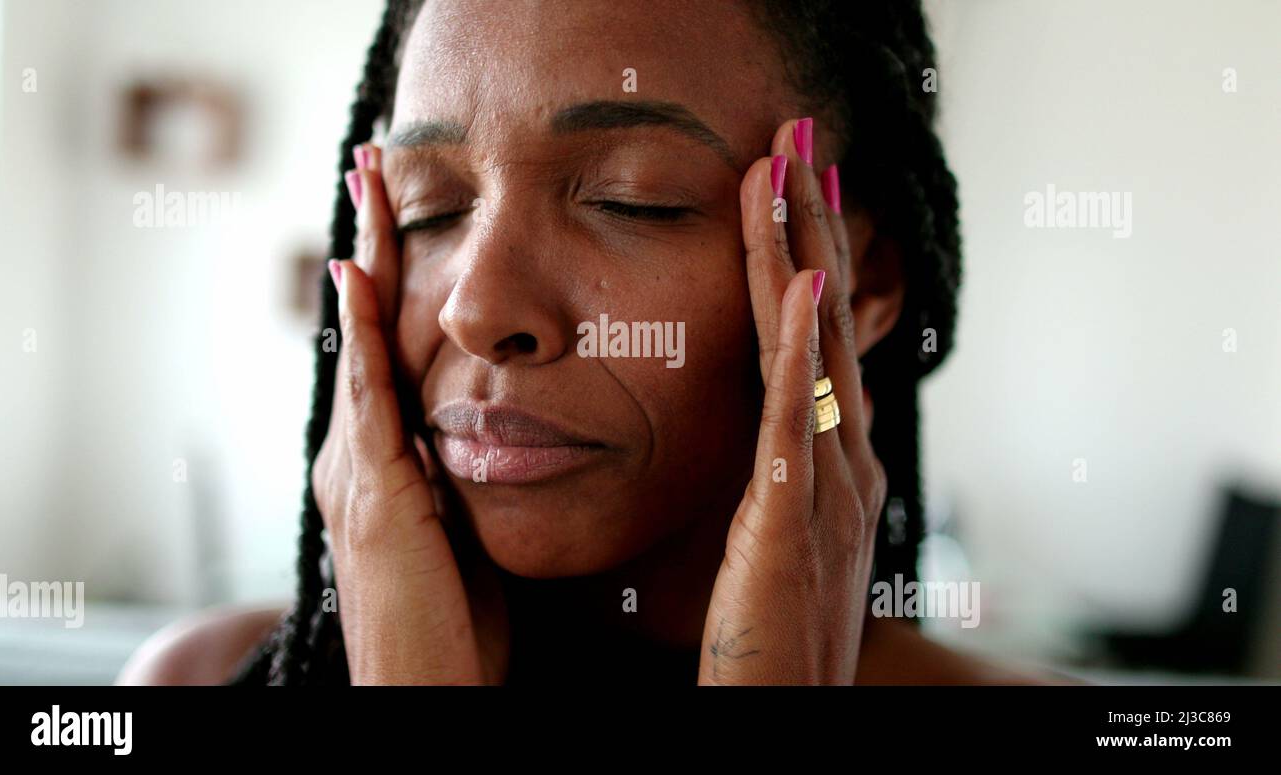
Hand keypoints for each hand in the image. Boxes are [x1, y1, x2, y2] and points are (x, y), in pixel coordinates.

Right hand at [311, 143, 507, 683]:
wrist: (430, 693)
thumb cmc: (458, 622)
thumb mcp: (466, 528)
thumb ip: (468, 474)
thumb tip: (489, 429)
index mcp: (385, 461)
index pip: (387, 347)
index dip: (389, 277)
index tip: (398, 208)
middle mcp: (359, 454)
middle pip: (363, 326)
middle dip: (368, 241)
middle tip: (370, 161)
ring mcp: (357, 470)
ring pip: (358, 342)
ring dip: (362, 256)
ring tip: (366, 181)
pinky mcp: (373, 493)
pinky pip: (367, 397)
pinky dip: (357, 333)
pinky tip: (356, 272)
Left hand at [698, 119, 885, 683]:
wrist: (783, 715)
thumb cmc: (768, 642)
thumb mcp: (773, 542)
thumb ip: (770, 480)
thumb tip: (758, 431)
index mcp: (832, 468)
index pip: (816, 342)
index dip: (807, 260)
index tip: (794, 187)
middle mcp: (843, 466)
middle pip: (824, 326)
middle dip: (811, 228)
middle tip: (798, 138)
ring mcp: (827, 490)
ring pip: (811, 350)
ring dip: (802, 256)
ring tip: (790, 171)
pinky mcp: (792, 521)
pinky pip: (797, 420)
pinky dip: (804, 349)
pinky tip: (803, 286)